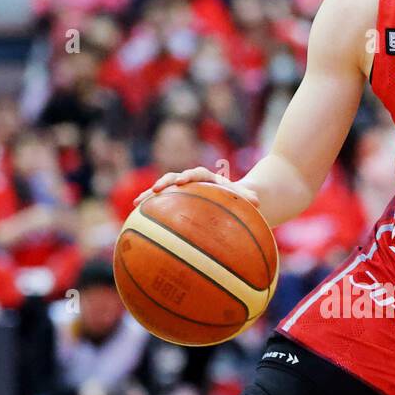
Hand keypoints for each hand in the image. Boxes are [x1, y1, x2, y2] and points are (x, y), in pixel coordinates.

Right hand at [133, 166, 259, 207]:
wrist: (231, 198)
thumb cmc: (238, 199)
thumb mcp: (245, 198)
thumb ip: (248, 198)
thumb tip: (257, 201)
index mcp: (209, 178)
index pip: (197, 173)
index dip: (188, 176)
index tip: (182, 181)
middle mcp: (193, 181)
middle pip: (175, 178)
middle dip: (164, 182)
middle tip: (156, 189)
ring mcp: (183, 191)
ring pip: (164, 190)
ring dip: (150, 195)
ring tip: (137, 204)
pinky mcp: (177, 201)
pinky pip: (162, 204)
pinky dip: (151, 209)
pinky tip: (138, 220)